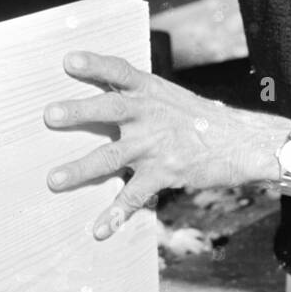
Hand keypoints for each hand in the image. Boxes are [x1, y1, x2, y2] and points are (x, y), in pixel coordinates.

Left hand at [43, 51, 287, 239]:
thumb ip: (135, 95)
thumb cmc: (197, 117)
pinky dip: (115, 214)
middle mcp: (150, 113)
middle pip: (110, 108)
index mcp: (150, 90)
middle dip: (79, 112)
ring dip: (81, 169)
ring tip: (54, 180)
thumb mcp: (168, 96)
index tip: (69, 61)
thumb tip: (98, 89)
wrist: (240, 142)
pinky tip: (99, 230)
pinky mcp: (164, 172)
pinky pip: (134, 196)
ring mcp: (155, 144)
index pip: (120, 71)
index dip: (95, 64)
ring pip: (112, 156)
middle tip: (50, 115)